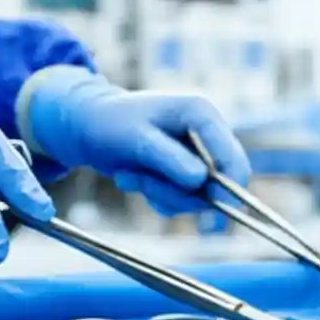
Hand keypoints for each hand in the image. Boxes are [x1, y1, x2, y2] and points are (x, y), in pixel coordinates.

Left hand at [24, 67, 250, 215]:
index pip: (233, 159)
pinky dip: (156, 196)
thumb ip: (169, 159)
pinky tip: (132, 177)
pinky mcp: (184, 171)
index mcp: (201, 114)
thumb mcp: (136, 140)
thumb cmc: (109, 124)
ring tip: (129, 174)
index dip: (228, 187)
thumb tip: (201, 181)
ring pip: (197, 197)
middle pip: (218, 184)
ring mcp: (196, 154)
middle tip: (141, 182)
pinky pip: (182, 200)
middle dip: (177, 191)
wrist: (86, 125)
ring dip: (160, 193)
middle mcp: (205, 134)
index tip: (209, 205)